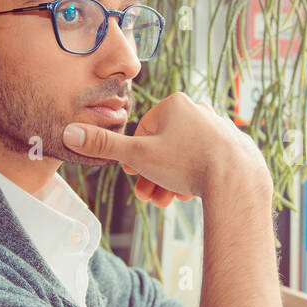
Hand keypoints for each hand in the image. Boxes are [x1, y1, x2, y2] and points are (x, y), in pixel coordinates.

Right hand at [61, 92, 267, 200]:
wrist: (237, 179)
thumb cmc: (186, 163)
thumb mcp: (138, 156)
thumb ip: (104, 145)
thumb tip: (69, 133)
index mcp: (175, 104)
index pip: (144, 132)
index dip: (136, 159)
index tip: (137, 179)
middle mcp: (200, 110)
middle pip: (165, 147)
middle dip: (154, 176)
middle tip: (150, 199)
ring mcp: (220, 127)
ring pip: (185, 156)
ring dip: (171, 181)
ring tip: (168, 202)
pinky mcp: (234, 146)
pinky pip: (206, 161)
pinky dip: (194, 178)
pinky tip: (190, 195)